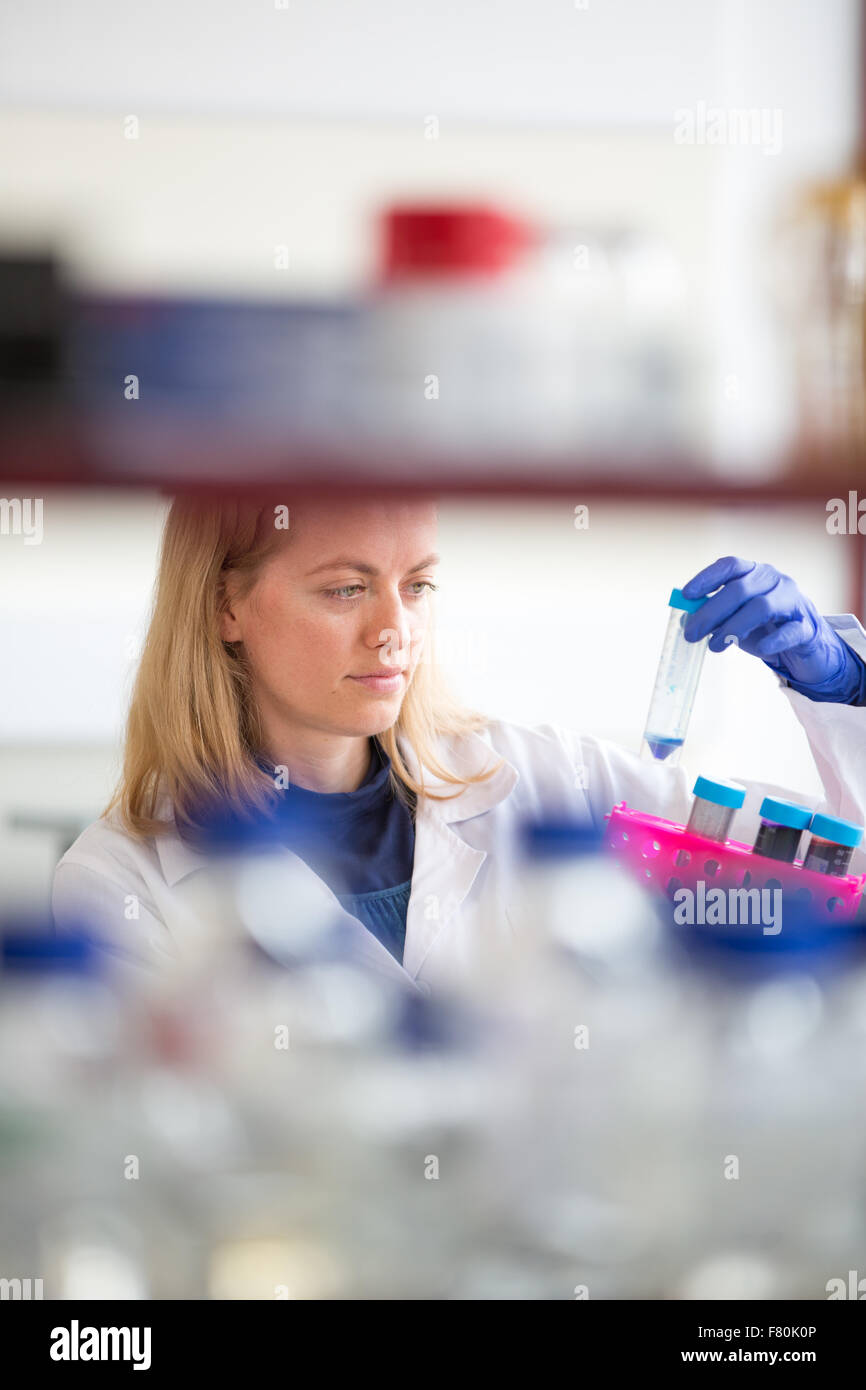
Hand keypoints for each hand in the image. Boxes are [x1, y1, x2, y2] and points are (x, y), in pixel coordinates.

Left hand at [680, 555, 849, 688]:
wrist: (806, 643)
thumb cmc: (766, 626)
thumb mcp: (737, 618)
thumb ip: (714, 616)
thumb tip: (685, 621)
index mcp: (756, 574)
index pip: (730, 566)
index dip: (707, 578)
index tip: (686, 595)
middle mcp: (776, 581)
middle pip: (740, 590)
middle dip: (711, 612)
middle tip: (691, 634)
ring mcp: (794, 602)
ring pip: (762, 607)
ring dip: (733, 627)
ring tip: (714, 646)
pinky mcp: (807, 628)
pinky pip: (791, 631)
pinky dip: (774, 639)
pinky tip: (761, 648)